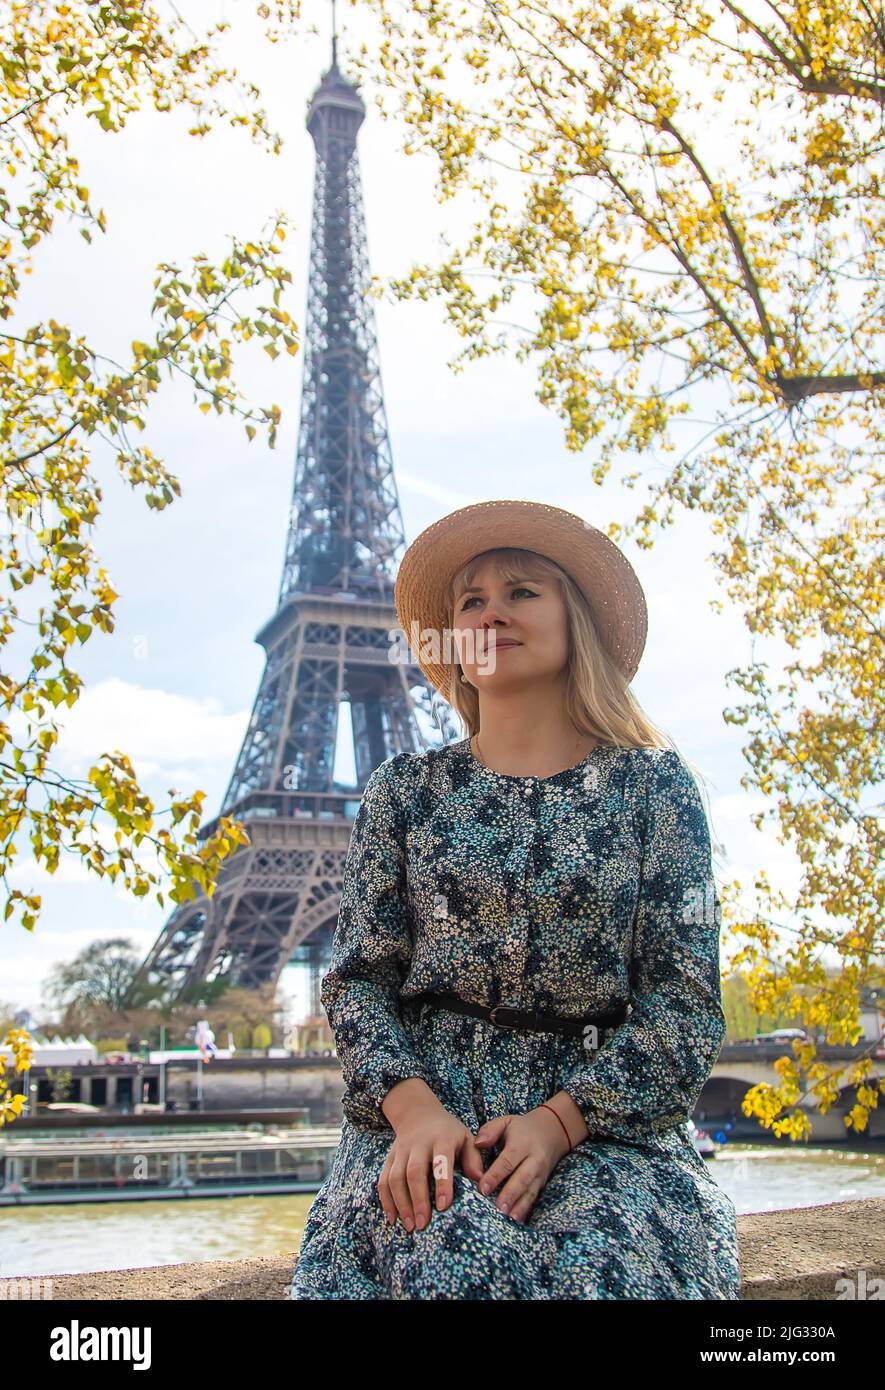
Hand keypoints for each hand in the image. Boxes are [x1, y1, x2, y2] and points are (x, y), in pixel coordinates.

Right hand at [377, 1081, 485, 1232]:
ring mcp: (401, 1151)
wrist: (419, 1113)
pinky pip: (383, 1180)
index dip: (442, 1184)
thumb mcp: (466, 1138)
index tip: (443, 1206)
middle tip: (423, 1225)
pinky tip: (393, 1219)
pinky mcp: (390, 1158)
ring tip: (410, 1226)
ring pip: (395, 1177)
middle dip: (418, 1200)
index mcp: (441, 1139)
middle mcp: (418, 1144)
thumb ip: (473, 1159)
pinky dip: (386, 1201)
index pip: (440, 1162)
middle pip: (414, 1172)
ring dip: (401, 1203)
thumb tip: (480, 1182)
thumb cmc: (448, 1133)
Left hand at [473, 1105, 574, 1223]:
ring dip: (518, 1206)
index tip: (482, 1188)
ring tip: (506, 1219)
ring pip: (529, 1192)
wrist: (551, 1132)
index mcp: (522, 1143)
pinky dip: (525, 1211)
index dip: (496, 1175)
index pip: (508, 1161)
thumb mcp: (506, 1122)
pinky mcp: (541, 1184)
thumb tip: (478, 1143)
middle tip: (497, 1208)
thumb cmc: (521, 1129)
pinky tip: (516, 1222)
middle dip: (509, 1194)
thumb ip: (490, 1130)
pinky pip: (533, 1199)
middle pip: (521, 1179)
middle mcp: (534, 1160)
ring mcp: (540, 1174)